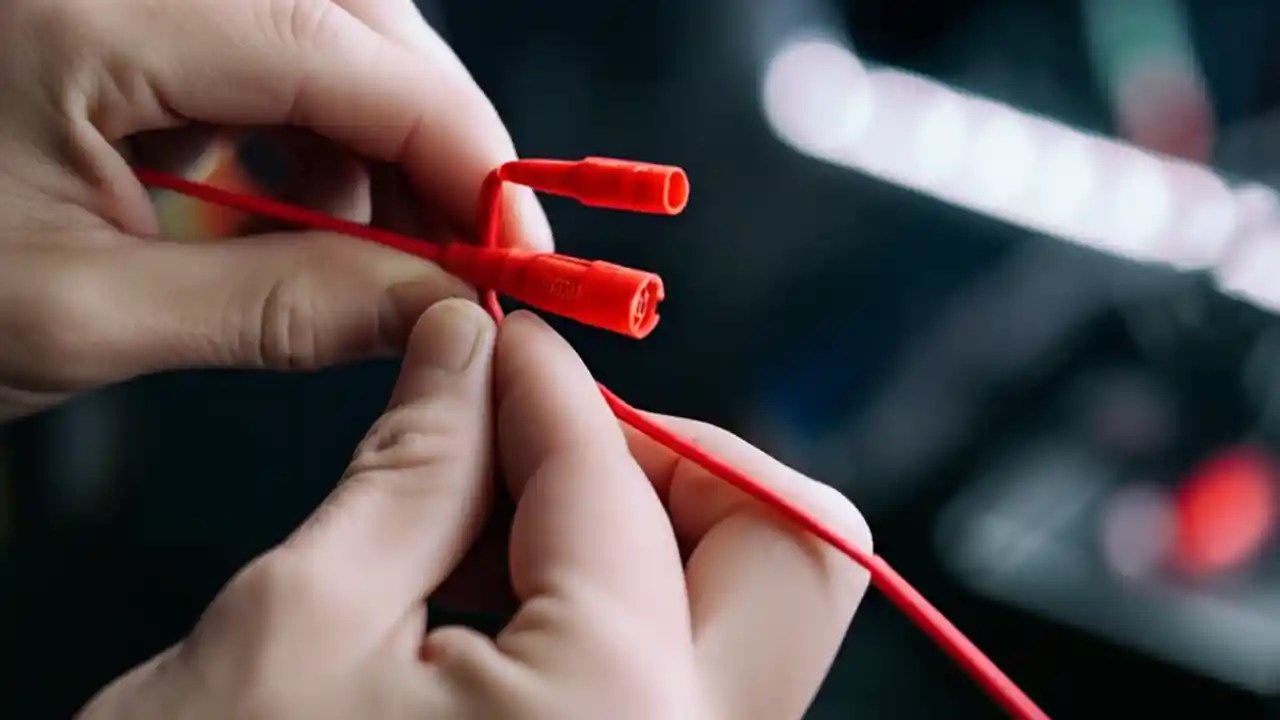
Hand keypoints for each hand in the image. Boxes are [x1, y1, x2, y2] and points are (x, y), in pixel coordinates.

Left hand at [0, 0, 551, 421]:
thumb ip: (280, 310)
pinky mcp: (127, 8)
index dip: (459, 151)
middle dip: (427, 136)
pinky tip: (286, 202)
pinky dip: (307, 124)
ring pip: (327, 21)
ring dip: (371, 133)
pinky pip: (268, 40)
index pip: (345, 55)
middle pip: (357, 13)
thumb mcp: (79, 316)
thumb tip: (439, 311)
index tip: (517, 245)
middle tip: (456, 253)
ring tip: (349, 241)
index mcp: (91, 7)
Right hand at [77, 302, 872, 719]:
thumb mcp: (296, 624)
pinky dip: (626, 610)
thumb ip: (415, 464)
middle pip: (789, 547)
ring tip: (501, 525)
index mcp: (614, 716)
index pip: (614, 482)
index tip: (496, 341)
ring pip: (756, 610)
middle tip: (545, 443)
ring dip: (648, 531)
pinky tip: (512, 602)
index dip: (547, 385)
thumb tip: (468, 349)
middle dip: (670, 462)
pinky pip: (700, 677)